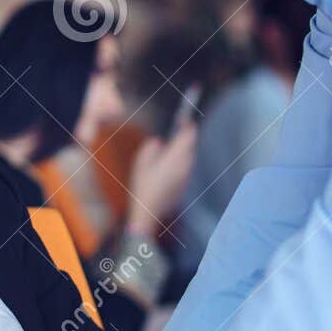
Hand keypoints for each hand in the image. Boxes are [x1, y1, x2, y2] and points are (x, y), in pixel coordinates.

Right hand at [124, 119, 198, 235]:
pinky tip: (168, 166)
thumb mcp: (141, 162)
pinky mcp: (184, 184)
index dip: (187, 125)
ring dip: (183, 150)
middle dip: (185, 137)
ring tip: (171, 148)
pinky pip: (186, 167)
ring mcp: (186, 176)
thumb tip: (158, 142)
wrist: (149, 212)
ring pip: (189, 157)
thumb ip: (151, 147)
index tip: (184, 118)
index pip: (188, 136)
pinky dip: (181, 162)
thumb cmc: (143, 186)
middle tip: (177, 130)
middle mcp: (184, 165)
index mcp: (174, 157)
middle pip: (191, 146)